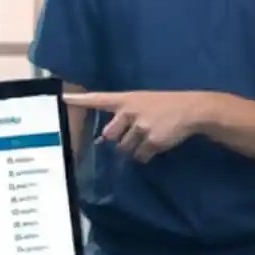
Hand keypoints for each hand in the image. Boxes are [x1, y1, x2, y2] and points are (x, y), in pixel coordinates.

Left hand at [62, 90, 216, 162]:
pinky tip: (155, 145)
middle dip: (118, 138)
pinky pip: (140, 156)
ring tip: (148, 136)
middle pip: (109, 134)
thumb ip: (124, 115)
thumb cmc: (164, 105)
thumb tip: (105, 138)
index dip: (80, 100)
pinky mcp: (152, 141)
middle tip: (132, 133)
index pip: (98, 99)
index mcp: (126, 99)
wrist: (191, 110)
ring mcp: (141, 127)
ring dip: (133, 147)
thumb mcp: (142, 102)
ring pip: (124, 148)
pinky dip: (146, 155)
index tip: (63, 98)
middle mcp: (130, 111)